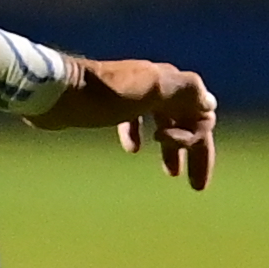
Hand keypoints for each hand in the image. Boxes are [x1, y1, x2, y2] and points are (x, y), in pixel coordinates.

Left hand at [34, 52, 215, 189]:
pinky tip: (132, 150)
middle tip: (195, 186)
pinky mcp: (110, 104)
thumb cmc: (103, 96)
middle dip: (194, 151)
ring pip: (163, 121)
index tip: (184, 172)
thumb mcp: (150, 91)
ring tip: (170, 174)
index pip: (201, 114)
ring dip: (172, 146)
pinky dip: (138, 135)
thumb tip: (210, 104)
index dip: (200, 144)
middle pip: (185, 119)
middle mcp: (154, 84)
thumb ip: (183, 92)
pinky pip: (134, 120)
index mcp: (168, 81)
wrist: (57, 93)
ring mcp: (132, 94)